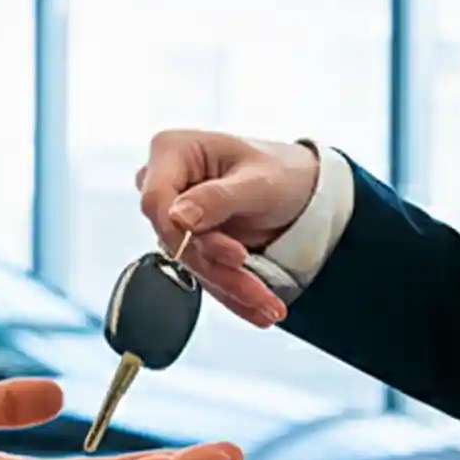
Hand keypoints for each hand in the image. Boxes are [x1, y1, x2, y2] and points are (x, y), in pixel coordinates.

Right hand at [138, 130, 320, 327]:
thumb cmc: (282, 171)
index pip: (155, 200)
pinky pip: (204, 274)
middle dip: (219, 268)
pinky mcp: (191, 244)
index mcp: (172, 150)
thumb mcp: (258, 181)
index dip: (185, 232)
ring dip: (230, 287)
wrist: (303, 191)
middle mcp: (167, 184)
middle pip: (174, 237)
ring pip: (191, 262)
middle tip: (258, 289)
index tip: (232, 254)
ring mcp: (176, 217)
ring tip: (268, 305)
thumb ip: (217, 197)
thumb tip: (177, 218)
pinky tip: (257, 308)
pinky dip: (232, 293)